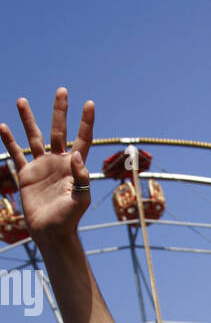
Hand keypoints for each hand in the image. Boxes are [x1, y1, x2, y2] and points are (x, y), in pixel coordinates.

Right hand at [0, 89, 93, 241]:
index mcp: (74, 165)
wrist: (51, 232)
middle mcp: (58, 161)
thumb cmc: (69, 219)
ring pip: (34, 137)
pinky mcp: (27, 174)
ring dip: (28, 119)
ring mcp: (42, 166)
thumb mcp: (80, 199)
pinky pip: (16, 154)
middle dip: (60, 111)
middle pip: (58, 130)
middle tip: (62, 90)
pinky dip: (8, 141)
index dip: (86, 122)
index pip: (82, 138)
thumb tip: (76, 154)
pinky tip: (3, 127)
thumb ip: (81, 177)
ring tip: (22, 100)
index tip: (90, 103)